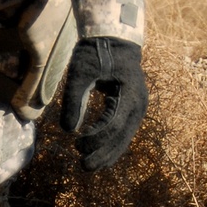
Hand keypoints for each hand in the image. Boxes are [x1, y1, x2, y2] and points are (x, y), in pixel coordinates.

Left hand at [60, 39, 147, 170]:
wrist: (113, 39)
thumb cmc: (95, 53)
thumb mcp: (80, 73)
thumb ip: (73, 100)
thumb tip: (67, 130)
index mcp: (129, 93)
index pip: (114, 125)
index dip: (95, 139)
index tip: (76, 145)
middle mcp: (139, 103)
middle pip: (122, 136)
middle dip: (103, 154)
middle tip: (84, 167)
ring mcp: (138, 107)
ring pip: (125, 137)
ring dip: (108, 153)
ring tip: (91, 166)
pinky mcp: (132, 108)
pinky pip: (124, 131)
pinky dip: (112, 143)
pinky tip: (99, 154)